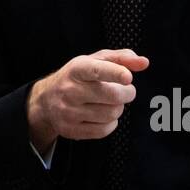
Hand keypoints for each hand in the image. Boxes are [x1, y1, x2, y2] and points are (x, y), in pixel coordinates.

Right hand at [27, 49, 149, 150]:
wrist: (45, 100)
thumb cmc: (76, 77)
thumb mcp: (94, 61)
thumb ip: (121, 58)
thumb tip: (144, 63)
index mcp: (76, 69)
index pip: (95, 70)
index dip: (114, 73)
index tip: (128, 77)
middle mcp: (70, 90)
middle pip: (111, 96)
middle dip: (127, 93)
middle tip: (126, 90)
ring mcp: (69, 112)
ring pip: (111, 114)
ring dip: (118, 108)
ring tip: (111, 103)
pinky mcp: (71, 130)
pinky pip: (104, 130)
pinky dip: (111, 123)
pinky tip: (103, 115)